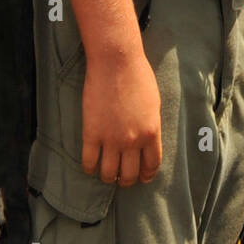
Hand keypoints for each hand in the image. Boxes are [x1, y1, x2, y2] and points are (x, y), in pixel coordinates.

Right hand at [81, 51, 161, 187]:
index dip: (147, 174)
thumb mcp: (154, 104)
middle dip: (128, 180)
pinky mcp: (91, 134)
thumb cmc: (138, 77)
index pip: (152, 164)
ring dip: (109, 177)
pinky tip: (92, 166)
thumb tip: (147, 142)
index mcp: (151, 131)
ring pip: (109, 173)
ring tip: (108, 174)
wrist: (116, 63)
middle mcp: (132, 140)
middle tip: (124, 178)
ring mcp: (110, 139)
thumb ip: (151, 126)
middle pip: (130, 174)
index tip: (144, 177)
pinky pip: (88, 162)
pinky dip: (90, 169)